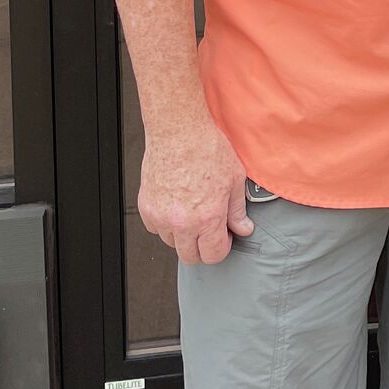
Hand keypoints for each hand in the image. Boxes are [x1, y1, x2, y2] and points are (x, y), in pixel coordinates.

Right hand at [136, 113, 255, 264]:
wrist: (178, 131)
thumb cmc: (206, 148)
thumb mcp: (234, 179)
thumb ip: (237, 210)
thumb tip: (243, 228)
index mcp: (207, 218)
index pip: (213, 255)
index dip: (222, 248)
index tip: (224, 236)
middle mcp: (182, 222)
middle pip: (190, 257)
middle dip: (203, 247)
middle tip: (210, 228)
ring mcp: (161, 217)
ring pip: (172, 243)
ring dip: (183, 234)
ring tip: (192, 210)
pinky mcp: (146, 208)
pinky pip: (155, 228)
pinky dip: (165, 223)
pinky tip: (177, 204)